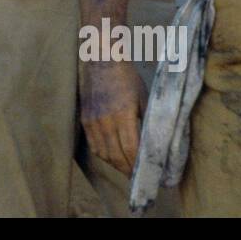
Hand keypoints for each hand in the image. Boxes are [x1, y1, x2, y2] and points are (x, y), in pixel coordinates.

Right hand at [80, 61, 147, 175]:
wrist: (102, 60)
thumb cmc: (126, 77)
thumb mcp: (143, 97)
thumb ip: (147, 120)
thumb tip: (155, 142)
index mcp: (123, 113)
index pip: (131, 148)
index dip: (139, 165)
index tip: (149, 173)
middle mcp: (106, 120)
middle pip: (117, 155)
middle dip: (129, 170)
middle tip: (140, 178)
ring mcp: (93, 121)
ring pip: (104, 153)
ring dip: (116, 165)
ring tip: (127, 170)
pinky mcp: (86, 120)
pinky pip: (94, 145)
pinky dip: (104, 156)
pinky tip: (113, 158)